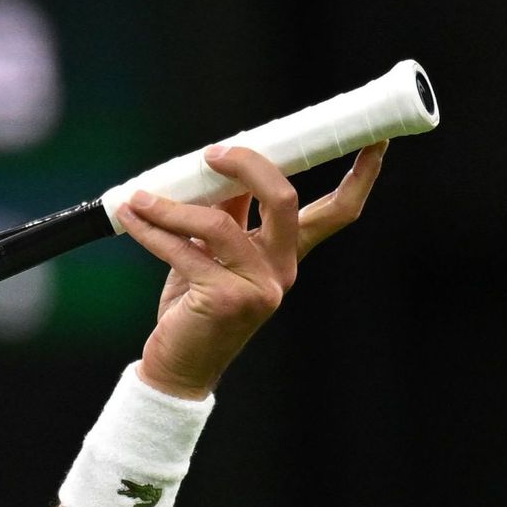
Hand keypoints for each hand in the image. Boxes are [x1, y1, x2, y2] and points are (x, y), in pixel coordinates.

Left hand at [116, 141, 387, 398]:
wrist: (179, 366)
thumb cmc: (195, 308)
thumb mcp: (214, 255)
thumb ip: (226, 215)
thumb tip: (220, 169)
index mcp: (288, 255)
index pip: (336, 211)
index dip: (360, 176)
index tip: (374, 140)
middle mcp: (282, 270)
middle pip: (285, 200)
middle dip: (251, 166)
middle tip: (213, 153)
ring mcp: (258, 287)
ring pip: (219, 224)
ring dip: (172, 206)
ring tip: (141, 198)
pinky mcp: (224, 300)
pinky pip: (183, 251)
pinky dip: (152, 231)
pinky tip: (132, 217)